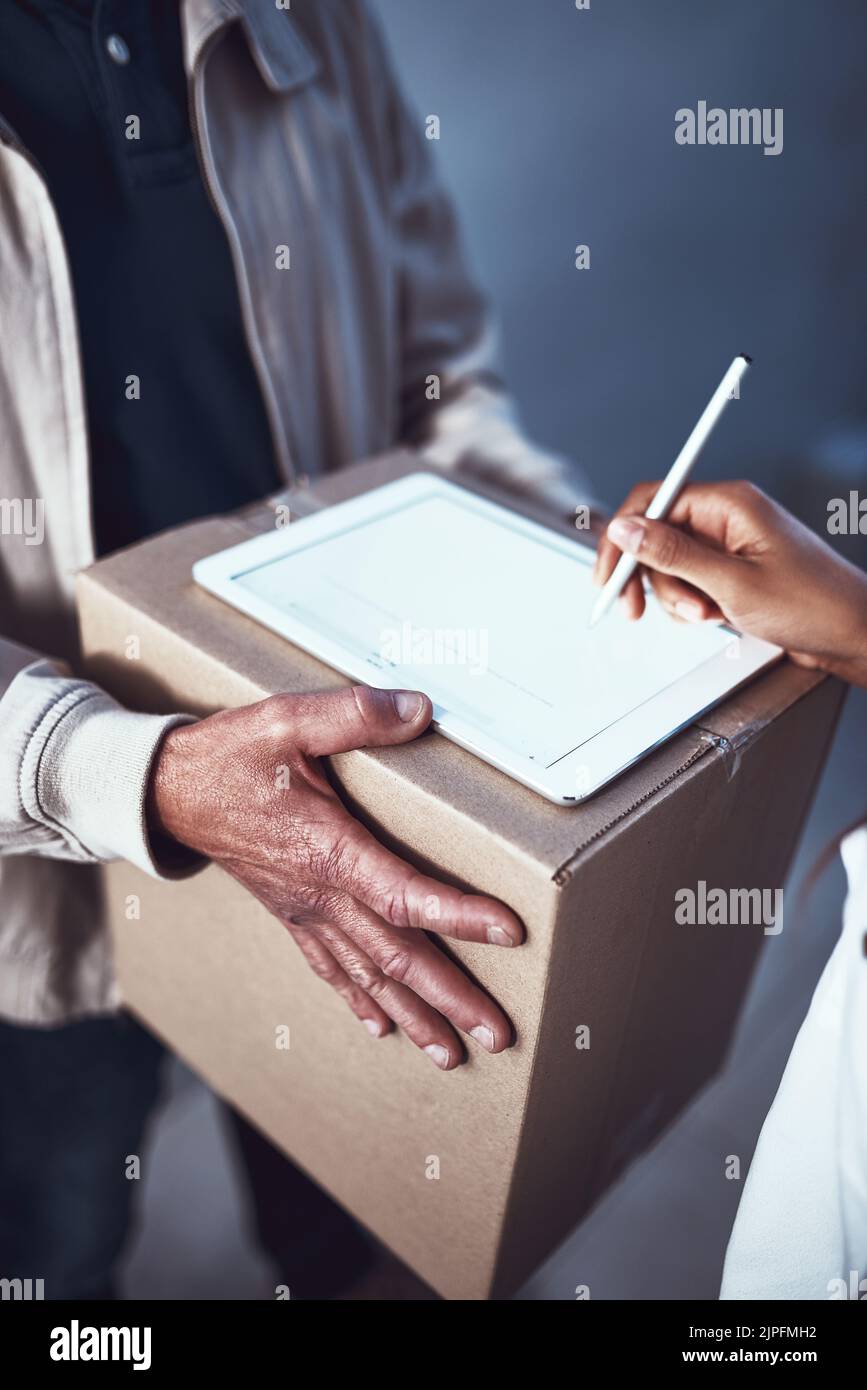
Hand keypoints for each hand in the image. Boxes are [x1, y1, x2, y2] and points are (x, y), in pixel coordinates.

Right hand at [146, 685, 522, 1068]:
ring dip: (414, 1016)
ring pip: (368, 975)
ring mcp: (306, 910)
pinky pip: (331, 967)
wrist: (165, 794)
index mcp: (328, 850)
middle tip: (498, 1034)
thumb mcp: (287, 720)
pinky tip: (382, 1026)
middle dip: (450, 998)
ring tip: (452, 1054)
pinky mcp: (292, 913)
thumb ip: (354, 715)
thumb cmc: (227, 759)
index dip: (459, 915)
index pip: (405, 894)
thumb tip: (417, 711)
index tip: (508, 932)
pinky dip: (360, 1000)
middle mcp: (321, 893)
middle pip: (397, 957)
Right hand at [593, 480, 866, 687]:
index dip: (623, 537)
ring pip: (671, 564)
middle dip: (651, 577)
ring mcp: (730, 543)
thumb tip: (625, 529)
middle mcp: (727, 516)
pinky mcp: (733, 569)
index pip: (654, 501)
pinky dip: (691, 604)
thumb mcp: (732, 583)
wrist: (853, 634)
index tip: (607, 574)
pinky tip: (713, 617)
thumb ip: (673, 555)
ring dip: (676, 596)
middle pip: (656, 536)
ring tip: (705, 616)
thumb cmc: (812, 604)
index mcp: (729, 503)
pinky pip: (690, 581)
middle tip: (637, 611)